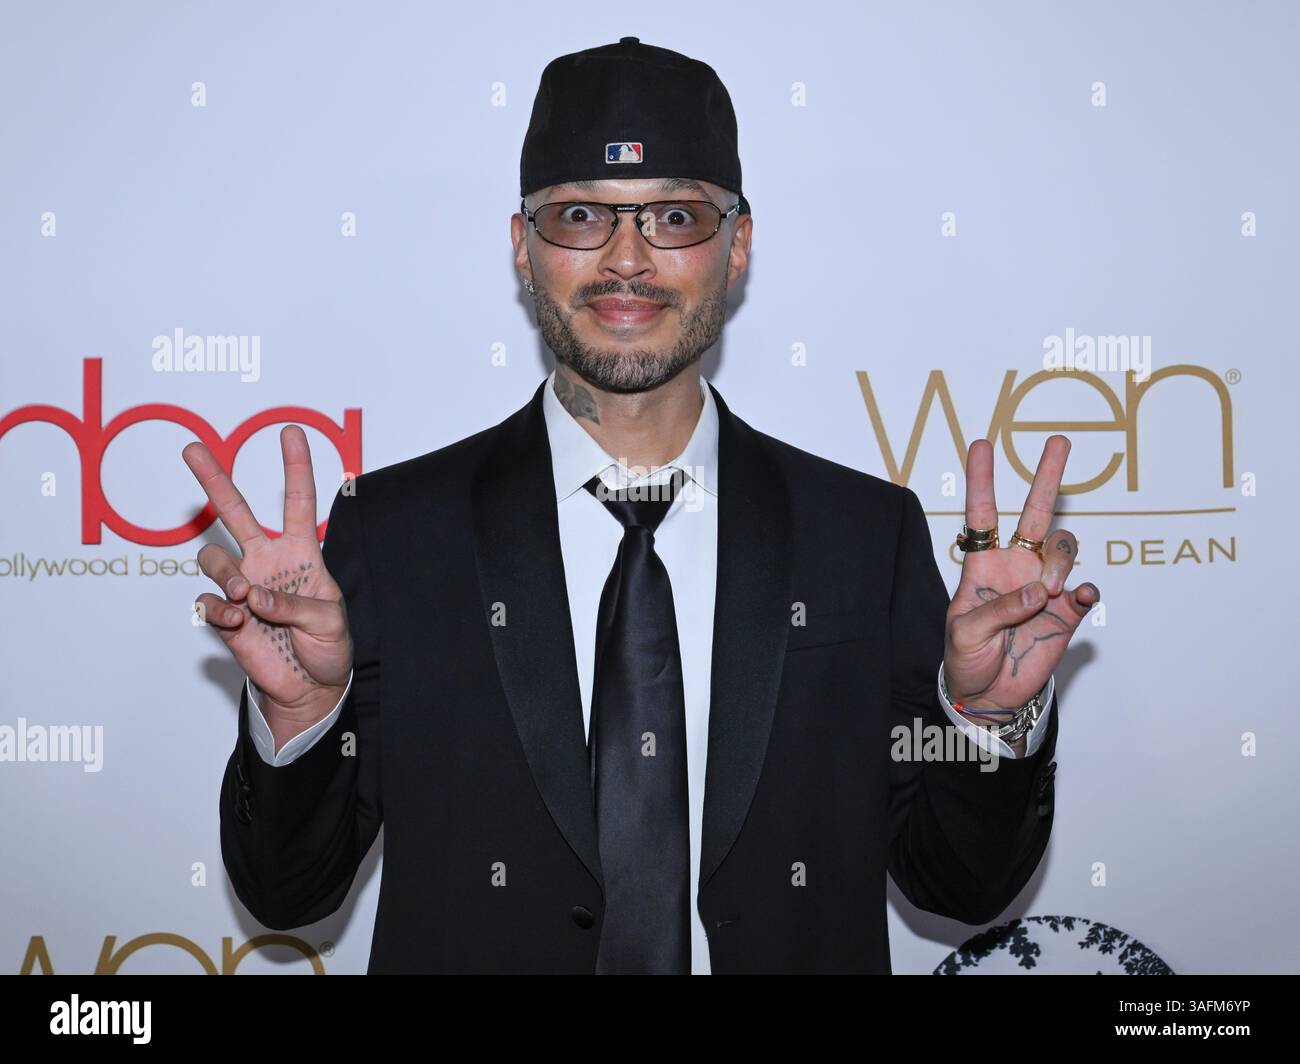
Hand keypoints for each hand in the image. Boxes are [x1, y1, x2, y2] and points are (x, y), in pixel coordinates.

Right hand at [183, 426, 351, 731]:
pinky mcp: (224, 616)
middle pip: (236, 512)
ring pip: (213, 557)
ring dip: (225, 572)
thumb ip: (296, 605)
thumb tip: (254, 594)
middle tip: (192, 449)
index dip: (295, 466)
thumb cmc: (328, 647)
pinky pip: (208, 600)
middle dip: (213, 480)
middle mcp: (267, 562)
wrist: (309, 687)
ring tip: (245, 594)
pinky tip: (237, 619)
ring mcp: (242, 586)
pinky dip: (219, 608)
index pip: (298, 502)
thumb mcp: (330, 622)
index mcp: (302, 554)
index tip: (290, 430)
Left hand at [943, 435, 1099, 715]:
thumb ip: (998, 609)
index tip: (982, 445)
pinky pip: (1084, 590)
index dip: (981, 480)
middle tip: (1058, 441)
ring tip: (1050, 590)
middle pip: (1036, 513)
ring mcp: (1045, 587)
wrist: (989, 695)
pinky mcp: (1066, 612)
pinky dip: (1084, 590)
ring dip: (1060, 562)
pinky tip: (1075, 596)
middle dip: (1047, 477)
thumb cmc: (968, 658)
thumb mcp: (966, 633)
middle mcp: (1017, 567)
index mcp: (983, 566)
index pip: (982, 514)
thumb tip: (1038, 590)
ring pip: (1063, 548)